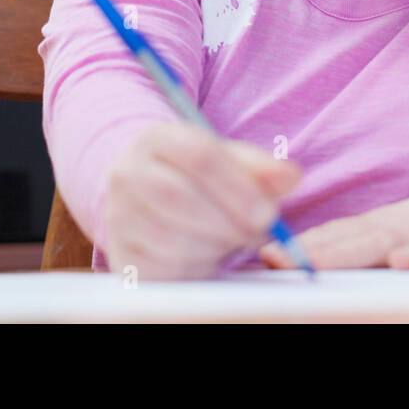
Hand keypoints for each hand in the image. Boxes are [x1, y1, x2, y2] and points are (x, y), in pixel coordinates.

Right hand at [102, 121, 302, 279]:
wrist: (152, 198)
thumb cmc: (201, 179)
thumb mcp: (232, 164)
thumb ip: (263, 169)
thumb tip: (290, 177)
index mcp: (158, 139)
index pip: (198, 156)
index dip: (238, 188)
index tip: (268, 215)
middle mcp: (128, 172)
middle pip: (179, 197)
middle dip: (228, 223)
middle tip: (258, 234)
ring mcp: (118, 215)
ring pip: (171, 239)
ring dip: (214, 247)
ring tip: (232, 241)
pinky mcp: (121, 254)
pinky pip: (162, 269)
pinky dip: (195, 269)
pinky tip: (207, 255)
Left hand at [258, 182, 408, 269]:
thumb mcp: (400, 233)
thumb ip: (365, 245)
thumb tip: (321, 259)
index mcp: (379, 225)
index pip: (332, 235)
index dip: (300, 244)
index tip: (265, 255)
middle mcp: (394, 226)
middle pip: (346, 240)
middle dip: (309, 251)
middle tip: (273, 260)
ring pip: (380, 244)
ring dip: (347, 254)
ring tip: (314, 266)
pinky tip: (401, 263)